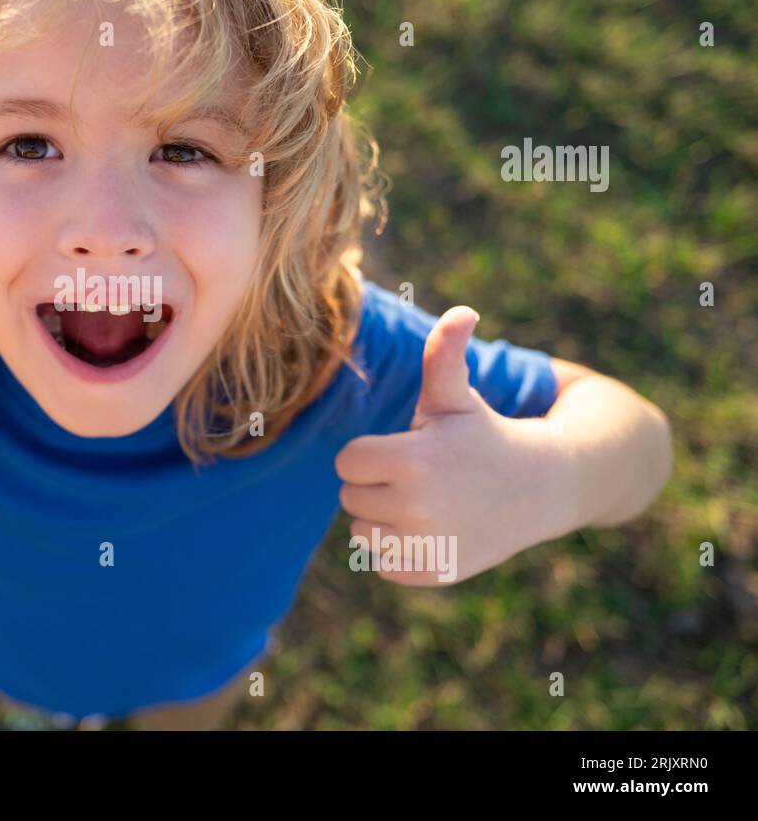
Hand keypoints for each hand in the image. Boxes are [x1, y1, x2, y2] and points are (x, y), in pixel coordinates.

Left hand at [335, 306, 561, 585]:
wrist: (540, 487)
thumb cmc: (484, 433)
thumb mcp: (456, 396)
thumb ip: (443, 355)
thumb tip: (462, 312)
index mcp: (411, 461)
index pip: (346, 463)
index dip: (372, 453)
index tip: (409, 449)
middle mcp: (417, 508)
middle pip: (350, 498)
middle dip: (377, 484)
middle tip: (422, 476)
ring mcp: (426, 546)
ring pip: (361, 533)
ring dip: (383, 518)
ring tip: (426, 502)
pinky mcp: (432, 574)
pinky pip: (381, 562)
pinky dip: (399, 550)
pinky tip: (434, 529)